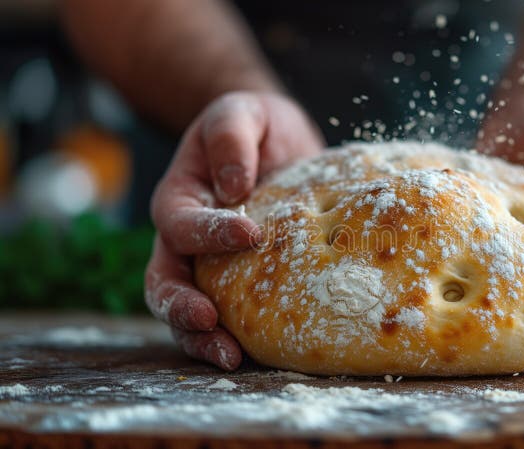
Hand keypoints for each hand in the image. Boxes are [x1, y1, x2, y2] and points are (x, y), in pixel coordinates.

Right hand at [145, 91, 323, 369]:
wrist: (275, 144)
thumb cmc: (254, 126)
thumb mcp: (242, 111)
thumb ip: (230, 135)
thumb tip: (233, 185)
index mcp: (180, 199)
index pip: (181, 224)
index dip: (208, 232)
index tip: (250, 232)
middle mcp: (184, 240)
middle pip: (164, 282)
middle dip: (181, 307)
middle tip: (210, 321)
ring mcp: (207, 267)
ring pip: (186, 312)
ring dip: (202, 338)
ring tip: (232, 357)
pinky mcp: (239, 284)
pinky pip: (227, 318)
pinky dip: (236, 338)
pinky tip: (260, 353)